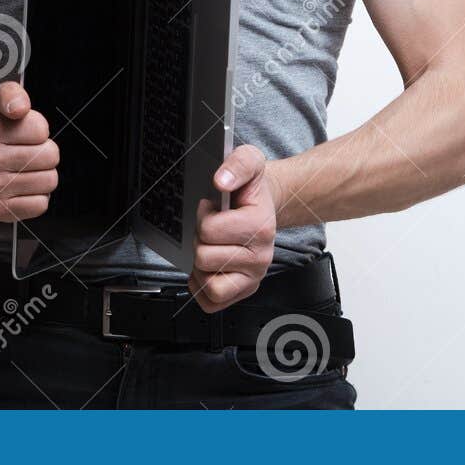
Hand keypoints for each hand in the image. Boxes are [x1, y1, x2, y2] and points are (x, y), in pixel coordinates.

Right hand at [0, 81, 58, 221]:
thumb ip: (12, 94)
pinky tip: (21, 186)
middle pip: (50, 156)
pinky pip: (41, 205)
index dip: (38, 130)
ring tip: (24, 168)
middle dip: (45, 152)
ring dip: (43, 174)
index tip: (22, 131)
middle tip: (27, 151)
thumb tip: (19, 108)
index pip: (41, 129)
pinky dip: (37, 196)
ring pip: (49, 181)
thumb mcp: (0, 100)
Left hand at [188, 144, 276, 312]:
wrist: (263, 204)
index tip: (214, 208)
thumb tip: (222, 180)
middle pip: (204, 257)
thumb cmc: (252, 188)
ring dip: (201, 266)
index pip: (210, 230)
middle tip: (213, 229)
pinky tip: (208, 268)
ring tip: (210, 247)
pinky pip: (212, 302)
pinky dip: (203, 287)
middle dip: (200, 240)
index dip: (204, 216)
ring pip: (209, 285)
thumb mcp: (249, 161)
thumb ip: (237, 165)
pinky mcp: (244, 291)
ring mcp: (253, 277)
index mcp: (260, 227)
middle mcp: (260, 257)